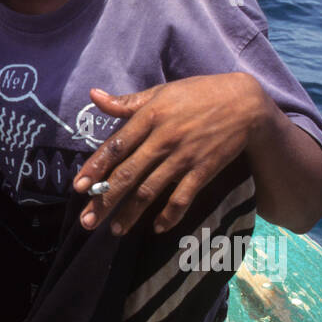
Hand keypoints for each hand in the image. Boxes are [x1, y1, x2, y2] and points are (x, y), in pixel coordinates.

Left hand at [72, 74, 267, 235]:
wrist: (244, 103)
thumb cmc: (197, 94)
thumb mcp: (160, 92)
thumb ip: (126, 102)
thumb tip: (93, 96)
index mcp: (149, 117)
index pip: (115, 147)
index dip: (95, 168)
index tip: (78, 187)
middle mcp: (163, 139)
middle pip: (128, 174)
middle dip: (105, 199)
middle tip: (87, 220)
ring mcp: (183, 157)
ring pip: (150, 190)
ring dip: (131, 213)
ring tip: (115, 230)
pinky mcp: (203, 170)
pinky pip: (182, 198)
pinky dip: (169, 215)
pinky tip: (157, 228)